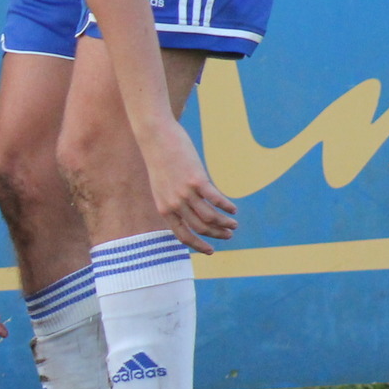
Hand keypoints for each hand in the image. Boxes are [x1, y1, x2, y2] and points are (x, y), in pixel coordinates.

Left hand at [141, 118, 237, 252]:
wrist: (155, 138)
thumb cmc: (160, 161)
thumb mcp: (162, 186)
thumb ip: (174, 199)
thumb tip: (190, 210)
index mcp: (164, 208)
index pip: (182, 236)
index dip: (198, 246)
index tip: (211, 251)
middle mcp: (173, 204)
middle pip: (200, 228)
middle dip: (216, 235)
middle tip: (229, 235)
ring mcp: (184, 193)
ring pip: (210, 217)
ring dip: (225, 223)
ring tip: (233, 224)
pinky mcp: (196, 180)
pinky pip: (216, 199)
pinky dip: (226, 206)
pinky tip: (233, 209)